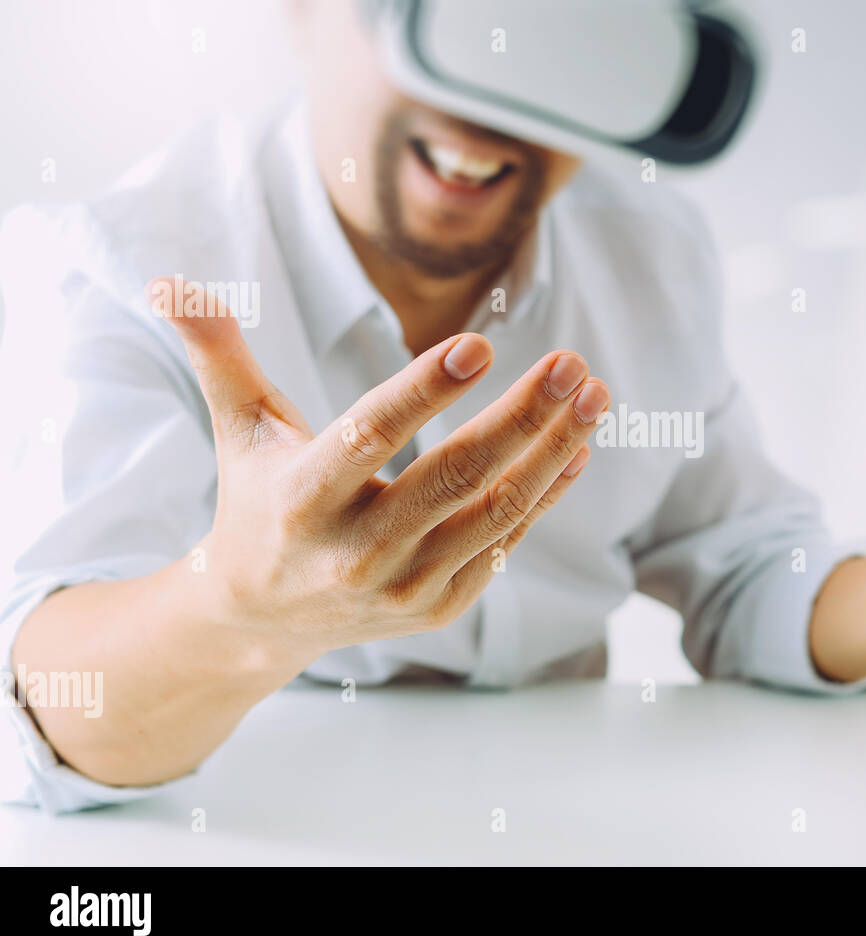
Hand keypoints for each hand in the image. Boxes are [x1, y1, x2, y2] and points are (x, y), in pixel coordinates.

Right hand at [149, 277, 609, 658]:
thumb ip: (218, 356)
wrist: (261, 617)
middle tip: (571, 362)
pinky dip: (544, 496)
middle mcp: (354, 551)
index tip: (479, 344)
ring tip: (592, 393)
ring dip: (553, 451)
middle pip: (454, 476)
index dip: (423, 392)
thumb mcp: (238, 430)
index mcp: (301, 498)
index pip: (368, 437)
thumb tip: (167, 282)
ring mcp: (402, 586)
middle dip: (522, 417)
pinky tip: (575, 449)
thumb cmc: (256, 501)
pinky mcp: (439, 607)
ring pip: (495, 512)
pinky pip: (504, 544)